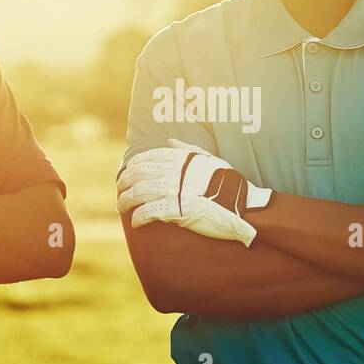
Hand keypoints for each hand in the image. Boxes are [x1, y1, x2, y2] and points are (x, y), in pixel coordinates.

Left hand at [116, 139, 272, 245]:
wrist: (243, 205)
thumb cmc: (228, 183)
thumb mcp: (209, 159)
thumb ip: (188, 149)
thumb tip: (169, 141)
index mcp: (181, 158)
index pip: (148, 157)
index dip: (133, 165)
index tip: (126, 173)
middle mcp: (175, 172)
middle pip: (138, 173)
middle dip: (124, 182)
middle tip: (119, 191)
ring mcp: (174, 191)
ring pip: (138, 192)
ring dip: (125, 200)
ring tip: (120, 207)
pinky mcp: (175, 211)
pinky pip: (148, 212)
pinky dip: (137, 217)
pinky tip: (135, 223)